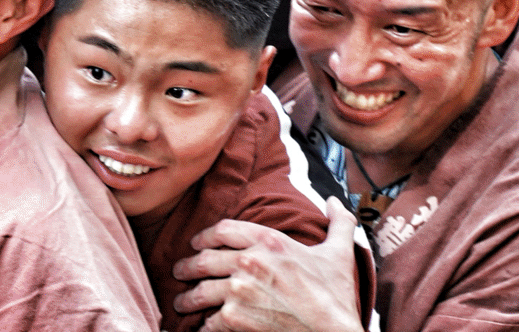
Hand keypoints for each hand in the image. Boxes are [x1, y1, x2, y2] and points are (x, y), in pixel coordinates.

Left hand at [173, 197, 366, 331]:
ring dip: (188, 298)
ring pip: (200, 291)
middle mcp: (249, 261)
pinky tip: (201, 327)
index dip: (205, 236)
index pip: (224, 229)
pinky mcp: (235, 318)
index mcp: (269, 241)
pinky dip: (203, 327)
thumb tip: (332, 200)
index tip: (197, 243)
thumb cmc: (336, 295)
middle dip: (187, 267)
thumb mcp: (338, 252)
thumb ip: (337, 222)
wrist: (333, 331)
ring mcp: (240, 290)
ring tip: (181, 303)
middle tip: (180, 272)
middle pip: (204, 259)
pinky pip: (209, 321)